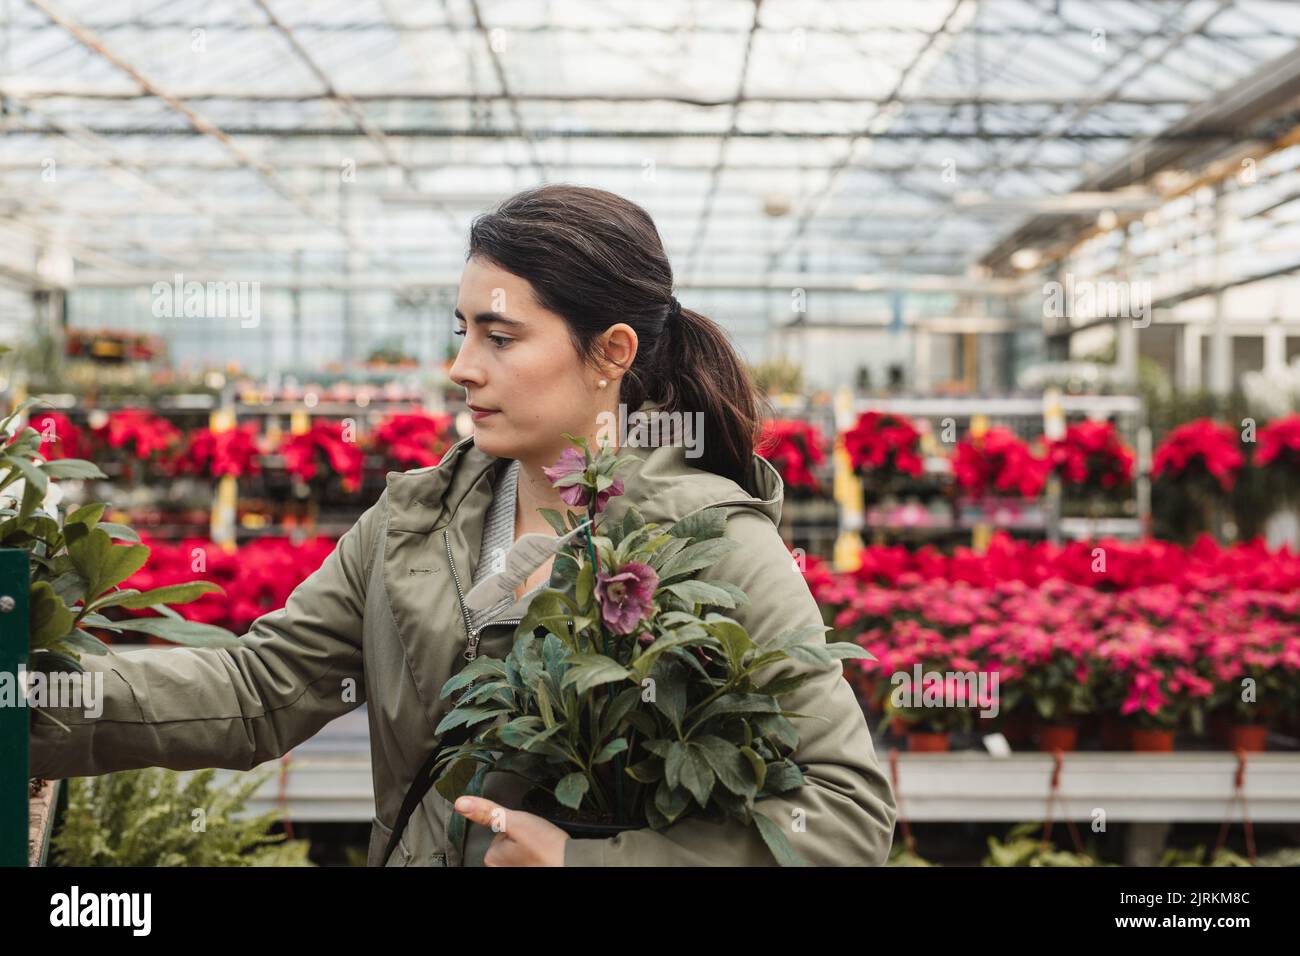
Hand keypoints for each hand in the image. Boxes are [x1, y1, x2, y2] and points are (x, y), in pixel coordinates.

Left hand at [453, 796, 568, 866]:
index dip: (514, 828)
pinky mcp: (527, 870)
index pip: (497, 835)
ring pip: (517, 854)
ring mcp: (513, 871)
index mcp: (492, 858)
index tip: (527, 832)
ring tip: (542, 849)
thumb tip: (461, 803)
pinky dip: (535, 858)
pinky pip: (526, 861)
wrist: (573, 863)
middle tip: (537, 840)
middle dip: (520, 839)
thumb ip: (489, 812)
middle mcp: (499, 870)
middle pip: (507, 845)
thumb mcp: (516, 821)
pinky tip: (544, 857)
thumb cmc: (547, 847)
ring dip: (528, 849)